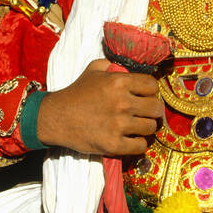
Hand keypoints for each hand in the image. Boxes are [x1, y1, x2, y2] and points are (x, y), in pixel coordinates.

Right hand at [37, 59, 162, 156]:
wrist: (56, 118)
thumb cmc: (76, 93)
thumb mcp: (93, 70)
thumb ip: (112, 66)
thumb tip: (128, 68)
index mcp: (119, 82)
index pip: (152, 85)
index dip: (151, 90)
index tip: (146, 95)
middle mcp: (122, 103)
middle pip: (156, 108)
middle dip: (153, 109)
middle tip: (146, 112)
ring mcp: (118, 125)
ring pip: (151, 127)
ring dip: (146, 127)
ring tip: (137, 126)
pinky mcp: (113, 144)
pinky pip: (140, 146)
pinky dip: (138, 143)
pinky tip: (131, 139)